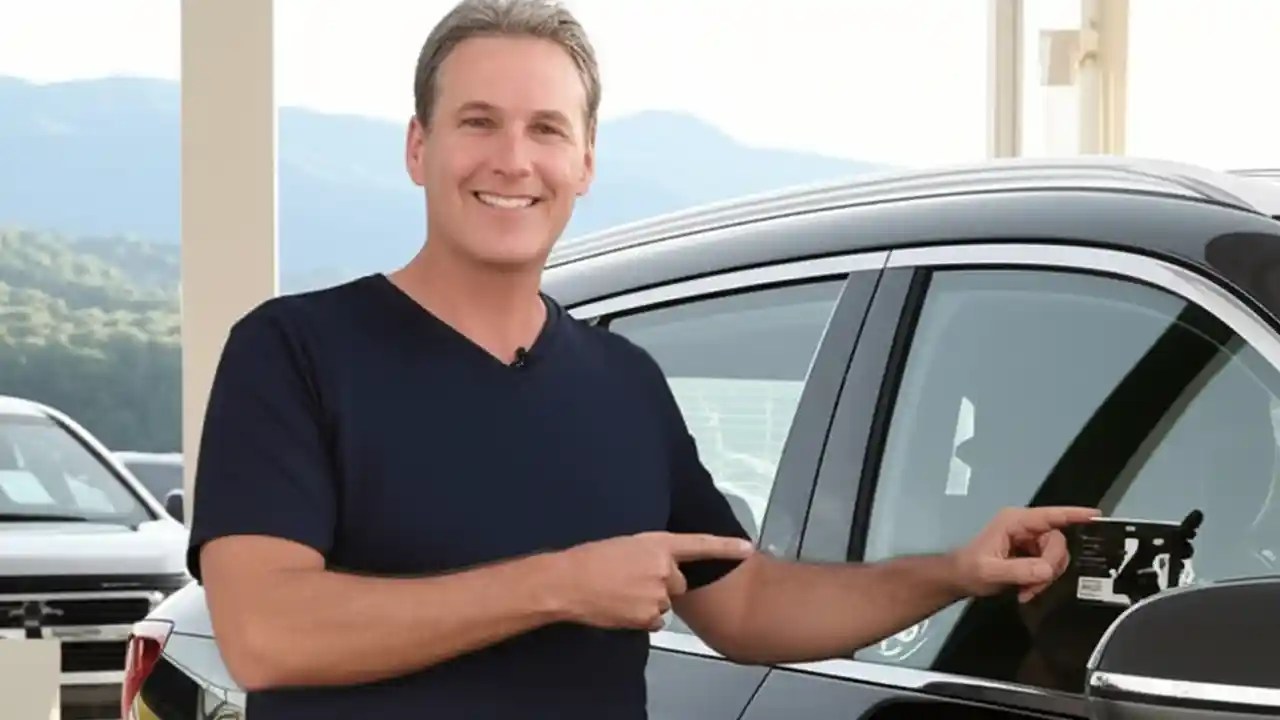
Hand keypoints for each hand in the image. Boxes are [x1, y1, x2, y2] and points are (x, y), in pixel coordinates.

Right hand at [552, 531, 753, 630]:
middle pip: (679, 583)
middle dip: (664, 585)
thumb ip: (651, 556)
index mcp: (658, 545)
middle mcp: (664, 569)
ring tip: (621, 593)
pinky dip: (641, 618)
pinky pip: (654, 622)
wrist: (568, 582)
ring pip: (664, 604)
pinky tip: (621, 608)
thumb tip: (661, 572)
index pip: (699, 545)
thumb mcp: (626, 546)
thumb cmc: (591, 559)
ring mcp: (657, 595)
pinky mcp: (648, 617)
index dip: (726, 547)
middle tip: (634, 581)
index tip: (748, 548)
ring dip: (649, 602)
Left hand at [951, 506, 1099, 602]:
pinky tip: (1026, 591)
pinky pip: (1048, 566)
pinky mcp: (1030, 553)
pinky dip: (1041, 581)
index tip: (1097, 516)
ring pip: (1055, 557)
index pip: (1050, 516)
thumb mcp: (990, 571)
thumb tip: (1047, 570)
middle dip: (1050, 567)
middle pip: (1057, 543)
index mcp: (1014, 521)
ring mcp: (1028, 540)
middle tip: (1035, 586)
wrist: (958, 580)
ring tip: (1026, 591)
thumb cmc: (969, 570)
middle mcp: (1024, 526)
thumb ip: (1019, 570)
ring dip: (1045, 578)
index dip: (1074, 515)